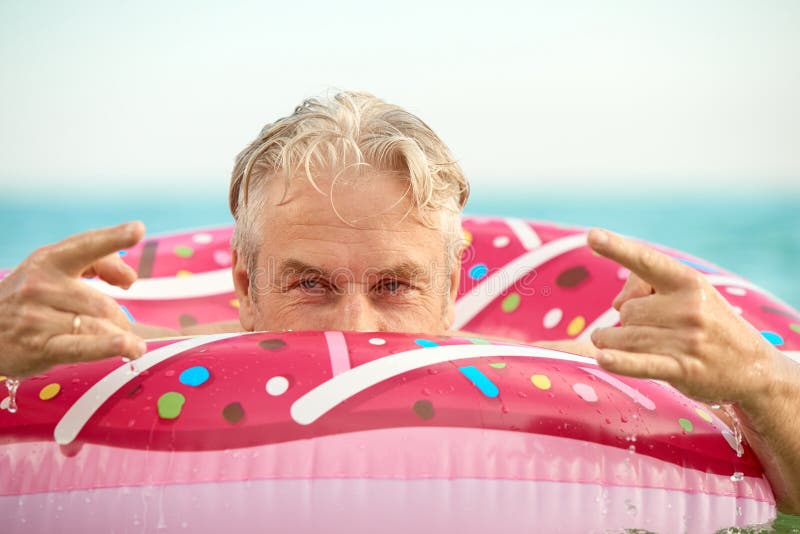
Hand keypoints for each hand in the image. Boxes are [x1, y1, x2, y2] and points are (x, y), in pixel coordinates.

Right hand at [0, 222, 147, 377]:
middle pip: (103, 303)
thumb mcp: (55, 269)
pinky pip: (82, 346)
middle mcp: (41, 285)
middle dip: (119, 319)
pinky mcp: (39, 346)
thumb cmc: (31, 296)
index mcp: (49, 260)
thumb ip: (99, 263)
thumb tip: (130, 278)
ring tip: (130, 346)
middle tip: (119, 327)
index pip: (86, 246)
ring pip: (98, 325)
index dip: (113, 238)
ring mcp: (38, 317)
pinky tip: (129, 348)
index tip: (137, 230)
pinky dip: (108, 347)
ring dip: (121, 337)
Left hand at [586, 228, 781, 405]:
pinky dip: (620, 361)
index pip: (646, 262)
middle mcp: (689, 308)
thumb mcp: (689, 294)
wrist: (754, 368)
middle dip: (630, 319)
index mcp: (690, 282)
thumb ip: (647, 286)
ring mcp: (687, 340)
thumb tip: (616, 303)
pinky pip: (642, 363)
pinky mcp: (683, 369)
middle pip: (628, 310)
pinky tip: (602, 358)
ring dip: (612, 341)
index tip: (592, 236)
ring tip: (616, 344)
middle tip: (654, 328)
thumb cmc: (710, 323)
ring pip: (625, 335)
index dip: (617, 248)